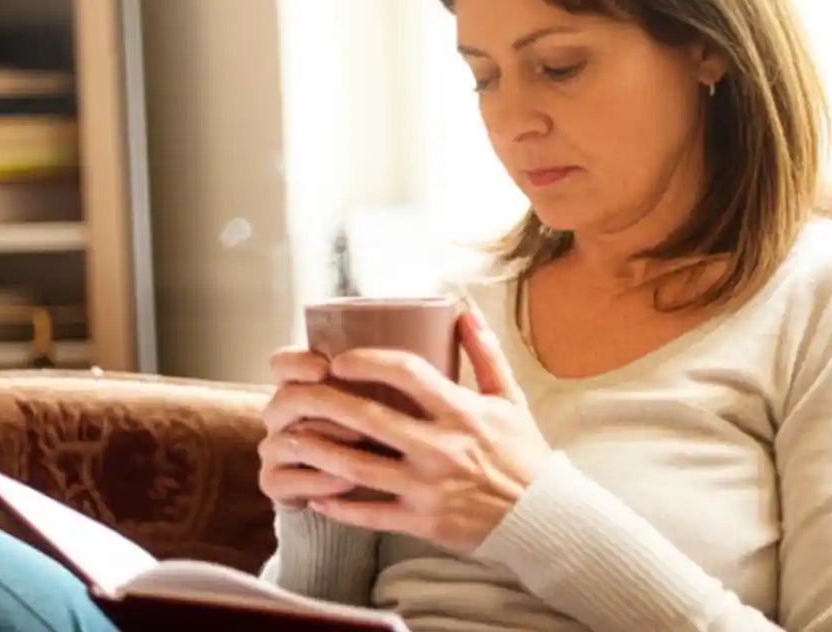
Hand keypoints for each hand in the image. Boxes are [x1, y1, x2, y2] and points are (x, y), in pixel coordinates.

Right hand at [258, 348, 366, 508]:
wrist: (364, 482)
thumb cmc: (373, 434)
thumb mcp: (375, 403)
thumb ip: (372, 383)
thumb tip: (391, 362)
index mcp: (297, 386)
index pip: (281, 364)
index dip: (298, 363)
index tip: (325, 368)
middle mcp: (279, 415)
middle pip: (285, 400)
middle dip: (322, 403)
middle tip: (361, 409)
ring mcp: (273, 449)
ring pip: (288, 440)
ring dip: (328, 442)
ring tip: (364, 443)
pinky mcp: (272, 483)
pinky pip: (283, 480)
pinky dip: (319, 481)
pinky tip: (349, 481)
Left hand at [260, 302, 552, 552]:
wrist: (543, 517)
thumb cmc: (523, 454)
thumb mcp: (510, 398)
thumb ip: (484, 353)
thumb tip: (463, 310)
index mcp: (461, 412)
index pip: (407, 373)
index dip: (367, 361)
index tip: (339, 360)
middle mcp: (441, 448)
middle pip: (368, 417)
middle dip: (323, 401)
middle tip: (294, 392)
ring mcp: (428, 488)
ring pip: (359, 468)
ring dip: (318, 451)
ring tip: (289, 439)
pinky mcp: (423, 522)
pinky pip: (371, 514)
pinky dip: (338, 507)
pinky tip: (314, 495)